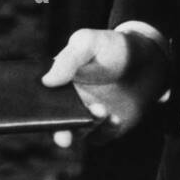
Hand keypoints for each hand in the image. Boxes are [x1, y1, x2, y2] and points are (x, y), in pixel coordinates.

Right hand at [41, 28, 169, 137]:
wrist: (147, 59)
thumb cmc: (111, 47)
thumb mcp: (88, 42)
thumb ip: (68, 59)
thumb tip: (46, 81)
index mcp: (57, 82)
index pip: (38, 99)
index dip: (32, 110)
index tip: (34, 116)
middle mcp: (68, 103)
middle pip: (54, 123)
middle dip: (57, 131)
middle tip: (63, 136)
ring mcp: (86, 117)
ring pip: (78, 132)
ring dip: (86, 126)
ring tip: (100, 109)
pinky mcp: (105, 128)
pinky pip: (101, 137)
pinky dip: (105, 130)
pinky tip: (114, 117)